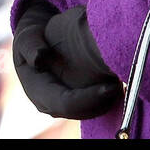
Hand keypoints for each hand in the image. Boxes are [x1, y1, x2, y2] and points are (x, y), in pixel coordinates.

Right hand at [12, 0, 121, 119]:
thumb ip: (30, 45)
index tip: (110, 85)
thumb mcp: (27, 37)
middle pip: (82, 112)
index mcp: (38, 91)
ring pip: (90, 112)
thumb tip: (39, 58)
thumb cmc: (31, 39)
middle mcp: (50, 104)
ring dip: (108, 101)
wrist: (34, 43)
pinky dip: (107, 98)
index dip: (89, 98)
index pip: (66, 103)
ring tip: (122, 81)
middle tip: (123, 82)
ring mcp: (62, 105)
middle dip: (104, 101)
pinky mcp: (74, 102)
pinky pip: (93, 106)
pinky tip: (116, 82)